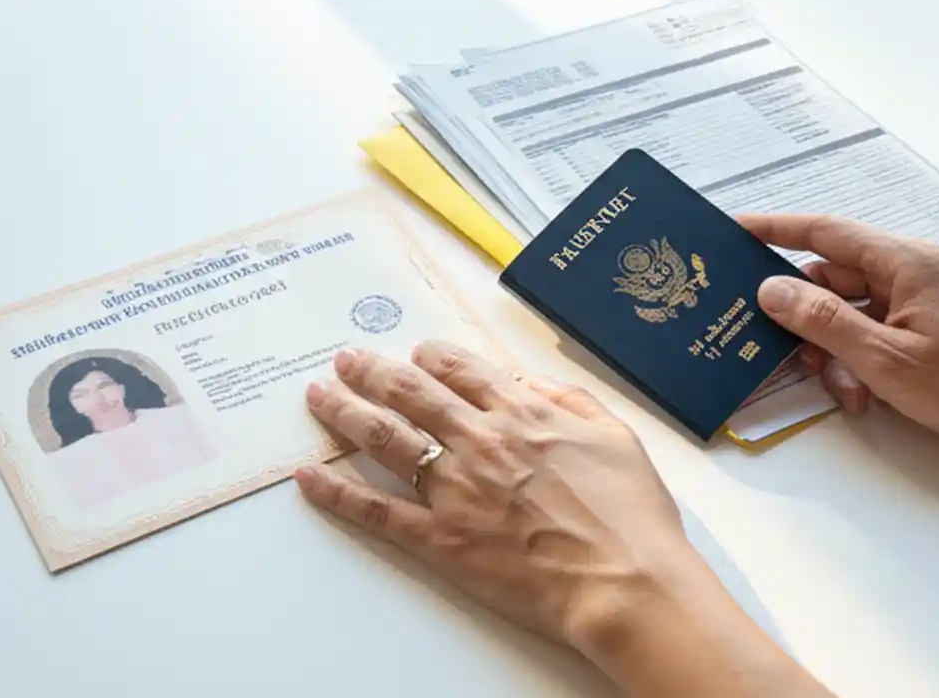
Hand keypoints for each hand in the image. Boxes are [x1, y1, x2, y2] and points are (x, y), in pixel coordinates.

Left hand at [295, 341, 830, 696]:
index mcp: (520, 412)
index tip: (416, 355)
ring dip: (344, 412)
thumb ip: (568, 399)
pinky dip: (337, 492)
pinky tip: (308, 476)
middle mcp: (478, 440)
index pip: (458, 367)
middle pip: (408, 392)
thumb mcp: (615, 435)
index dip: (430, 356)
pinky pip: (376, 510)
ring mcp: (453, 490)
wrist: (623, 582)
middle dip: (370, 370)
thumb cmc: (630, 514)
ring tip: (317, 396)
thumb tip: (528, 382)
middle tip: (345, 359)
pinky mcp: (440, 539)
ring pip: (383, 438)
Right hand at [741, 214, 938, 485]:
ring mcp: (923, 296)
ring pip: (853, 310)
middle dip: (808, 320)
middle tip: (784, 353)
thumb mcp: (881, 358)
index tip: (734, 230)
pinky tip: (863, 393)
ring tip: (844, 390)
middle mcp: (914, 269)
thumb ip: (821, 320)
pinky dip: (861, 358)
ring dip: (836, 350)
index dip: (775, 229)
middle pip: (835, 279)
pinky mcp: (930, 322)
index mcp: (906, 262)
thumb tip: (770, 289)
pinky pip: (876, 328)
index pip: (825, 233)